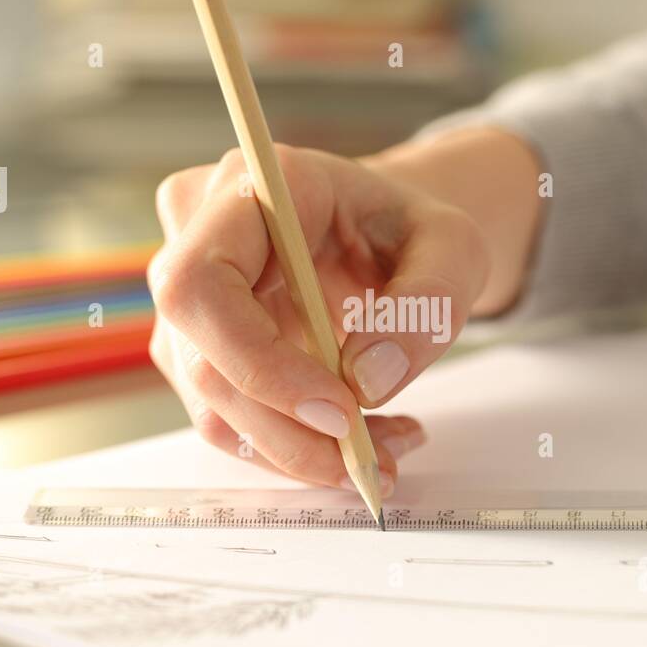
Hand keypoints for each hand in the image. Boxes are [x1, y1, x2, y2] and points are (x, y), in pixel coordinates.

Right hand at [148, 143, 488, 491]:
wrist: (386, 237)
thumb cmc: (410, 230)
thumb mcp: (454, 250)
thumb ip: (426, 303)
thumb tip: (369, 380)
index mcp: (253, 187)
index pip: (202, 284)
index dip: (257, 360)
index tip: (340, 410)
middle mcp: (198, 238)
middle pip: (203, 361)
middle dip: (290, 430)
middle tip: (373, 458)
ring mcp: (191, 303)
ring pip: (215, 407)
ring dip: (300, 450)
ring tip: (385, 449)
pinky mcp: (200, 352)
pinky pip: (232, 422)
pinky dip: (296, 448)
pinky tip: (362, 439)